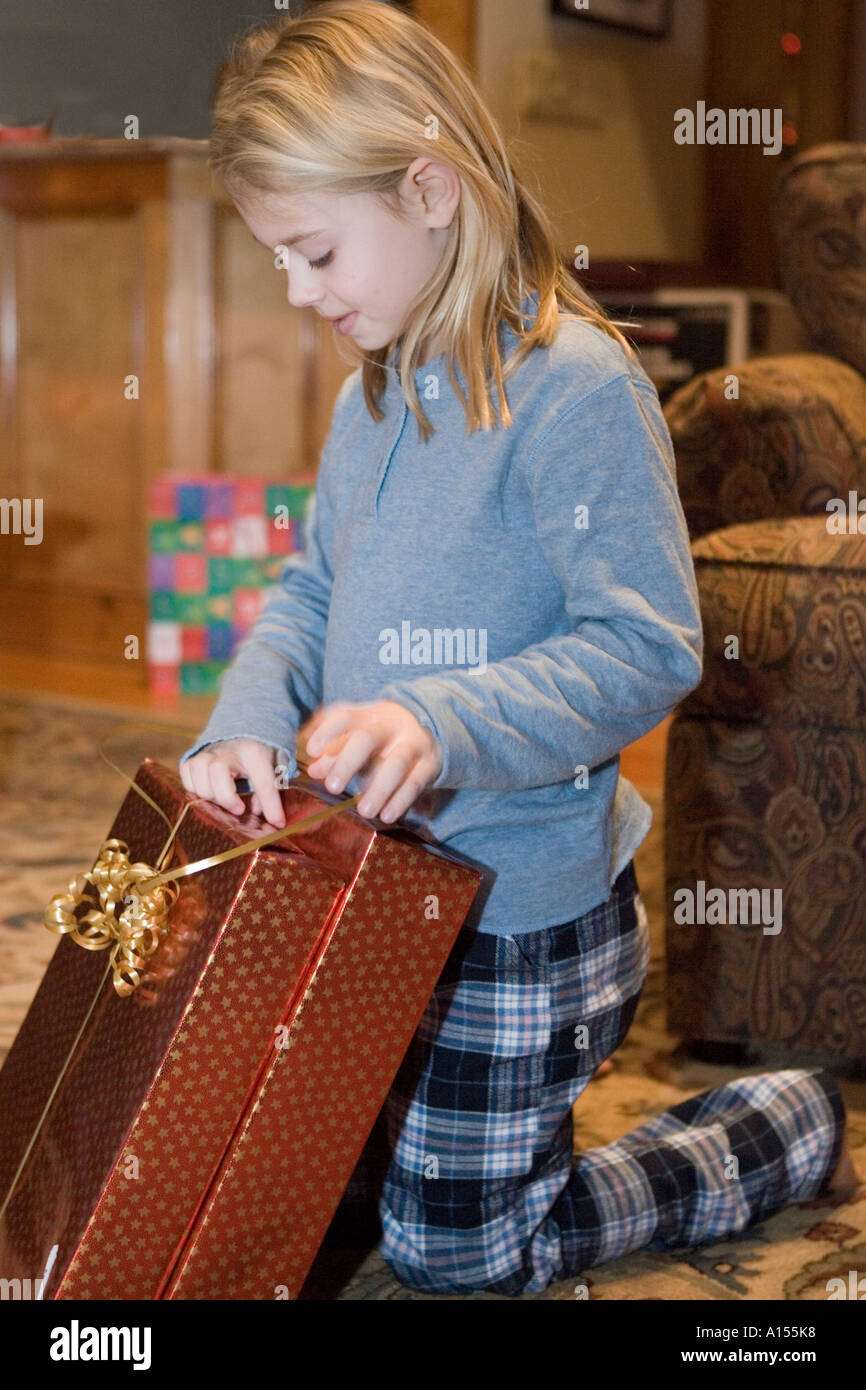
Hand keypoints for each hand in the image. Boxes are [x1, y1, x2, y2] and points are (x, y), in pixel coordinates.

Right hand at [179, 737, 286, 827]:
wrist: (244, 732)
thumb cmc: (262, 753)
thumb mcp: (277, 766)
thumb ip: (272, 788)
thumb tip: (257, 812)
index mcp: (255, 752)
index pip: (263, 781)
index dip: (271, 806)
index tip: (278, 823)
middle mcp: (229, 750)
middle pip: (217, 771)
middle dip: (226, 797)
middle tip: (239, 810)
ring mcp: (209, 752)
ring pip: (198, 770)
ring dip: (208, 793)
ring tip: (222, 802)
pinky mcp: (195, 756)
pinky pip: (186, 772)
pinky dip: (194, 787)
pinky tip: (209, 793)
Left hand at [302, 699, 441, 822]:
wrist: (426, 729)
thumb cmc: (379, 738)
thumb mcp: (356, 739)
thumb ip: (333, 753)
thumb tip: (313, 771)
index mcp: (366, 716)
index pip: (343, 717)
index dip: (326, 732)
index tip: (311, 751)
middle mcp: (389, 726)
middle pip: (367, 738)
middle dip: (348, 762)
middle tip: (332, 788)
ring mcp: (412, 743)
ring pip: (397, 762)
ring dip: (379, 788)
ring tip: (364, 811)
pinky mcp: (428, 763)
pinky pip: (415, 782)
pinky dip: (401, 800)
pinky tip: (387, 816)